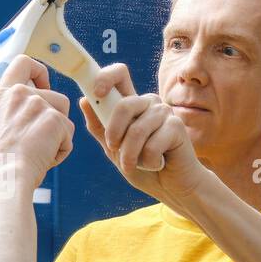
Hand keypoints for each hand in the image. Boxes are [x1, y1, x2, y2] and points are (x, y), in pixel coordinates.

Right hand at [0, 54, 73, 194]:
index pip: (22, 63)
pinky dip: (60, 151)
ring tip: (38, 151)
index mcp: (2, 95)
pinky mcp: (54, 119)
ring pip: (64, 115)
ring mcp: (37, 105)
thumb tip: (33, 105)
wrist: (3, 179)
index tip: (42, 86)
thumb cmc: (0, 163)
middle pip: (55, 96)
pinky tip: (44, 159)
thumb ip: (13, 110)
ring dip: (58, 134)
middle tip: (37, 141)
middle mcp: (19, 94)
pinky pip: (68, 135)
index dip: (39, 72)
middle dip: (54, 118)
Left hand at [81, 63, 211, 205]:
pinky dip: (149, 162)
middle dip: (114, 133)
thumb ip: (100, 126)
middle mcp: (148, 103)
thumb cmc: (142, 166)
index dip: (105, 78)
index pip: (120, 75)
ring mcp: (164, 112)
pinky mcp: (177, 126)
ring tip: (136, 164)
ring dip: (131, 156)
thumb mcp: (113, 148)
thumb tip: (84, 100)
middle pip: (124, 104)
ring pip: (136, 130)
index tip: (96, 93)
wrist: (170, 186)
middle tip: (115, 150)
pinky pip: (152, 145)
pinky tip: (158, 164)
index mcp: (131, 104)